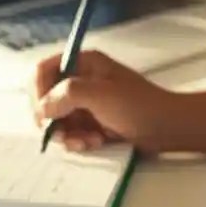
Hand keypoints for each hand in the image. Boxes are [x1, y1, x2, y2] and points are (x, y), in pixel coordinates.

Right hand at [32, 49, 175, 152]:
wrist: (167, 128)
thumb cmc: (139, 106)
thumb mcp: (101, 95)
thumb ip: (67, 95)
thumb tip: (43, 109)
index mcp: (83, 63)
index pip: (42, 71)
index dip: (37, 93)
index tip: (42, 115)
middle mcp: (81, 79)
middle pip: (45, 98)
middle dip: (52, 120)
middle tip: (63, 136)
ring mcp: (86, 102)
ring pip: (56, 120)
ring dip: (67, 135)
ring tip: (87, 141)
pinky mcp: (92, 121)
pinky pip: (70, 132)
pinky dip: (77, 140)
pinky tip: (94, 143)